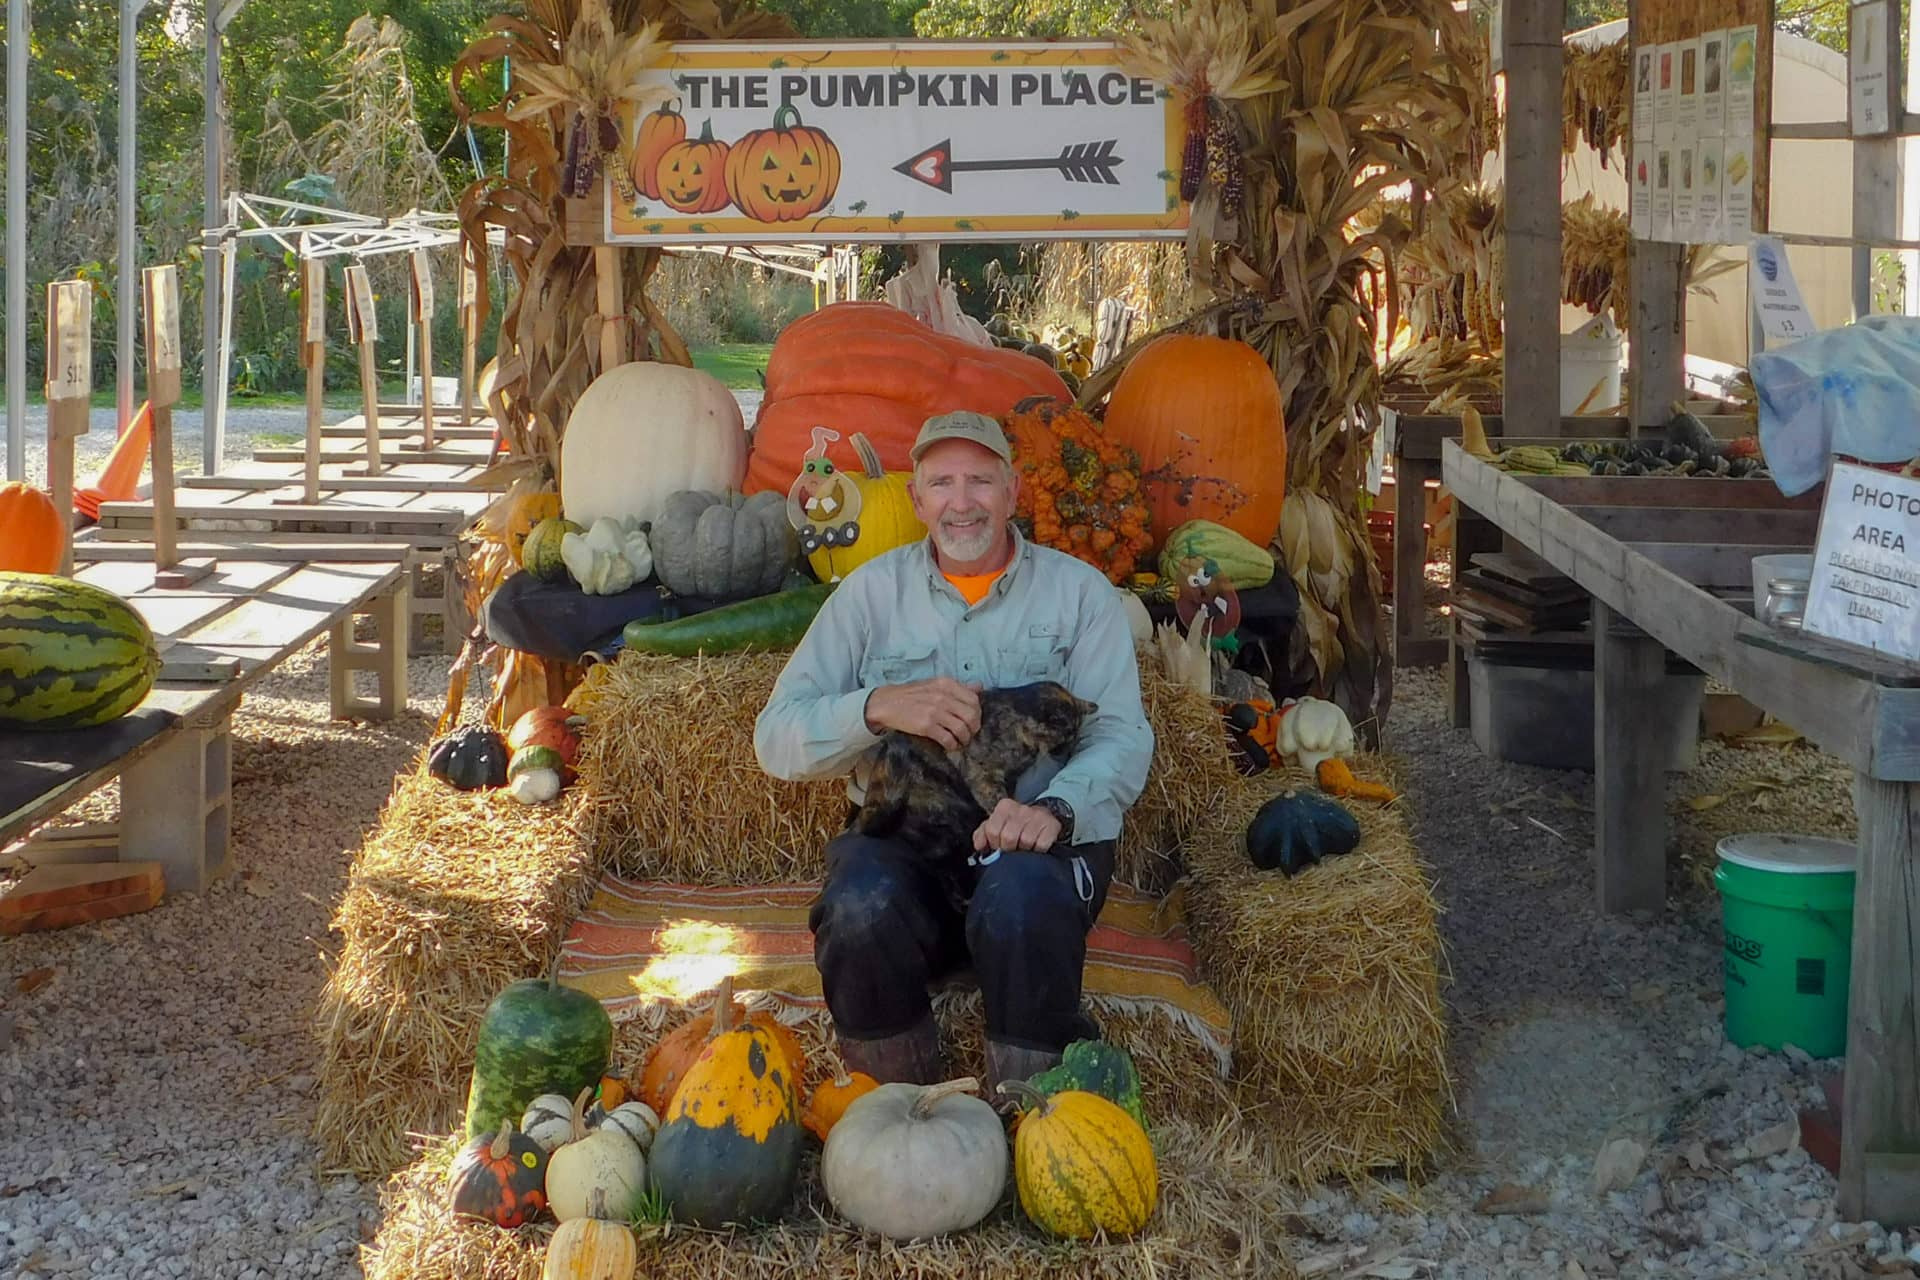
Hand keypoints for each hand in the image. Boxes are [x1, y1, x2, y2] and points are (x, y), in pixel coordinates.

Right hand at [864, 677, 981, 749]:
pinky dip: (952, 745)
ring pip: (962, 729)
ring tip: (960, 742)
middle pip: (972, 716)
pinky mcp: (926, 725)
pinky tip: (950, 746)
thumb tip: (979, 687)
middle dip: (974, 728)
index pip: (974, 699)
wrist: (886, 703)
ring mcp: (934, 711)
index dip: (977, 713)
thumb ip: (958, 687)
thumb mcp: (935, 685)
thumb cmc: (912, 695)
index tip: (972, 721)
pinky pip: (948, 738)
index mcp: (946, 684)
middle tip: (969, 734)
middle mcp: (943, 696)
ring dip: (964, 739)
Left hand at [973, 799, 1061, 853]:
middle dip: (1009, 849)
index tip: (998, 847)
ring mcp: (1038, 816)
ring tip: (1024, 847)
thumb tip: (979, 846)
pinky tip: (1036, 847)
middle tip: (1012, 849)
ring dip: (1024, 851)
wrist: (1042, 819)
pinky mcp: (1051, 825)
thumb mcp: (996, 826)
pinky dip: (1038, 851)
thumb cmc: (1015, 825)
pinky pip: (1041, 845)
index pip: (992, 830)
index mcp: (1004, 807)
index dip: (994, 844)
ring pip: (1026, 842)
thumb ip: (982, 835)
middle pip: (1009, 837)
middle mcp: (1021, 809)